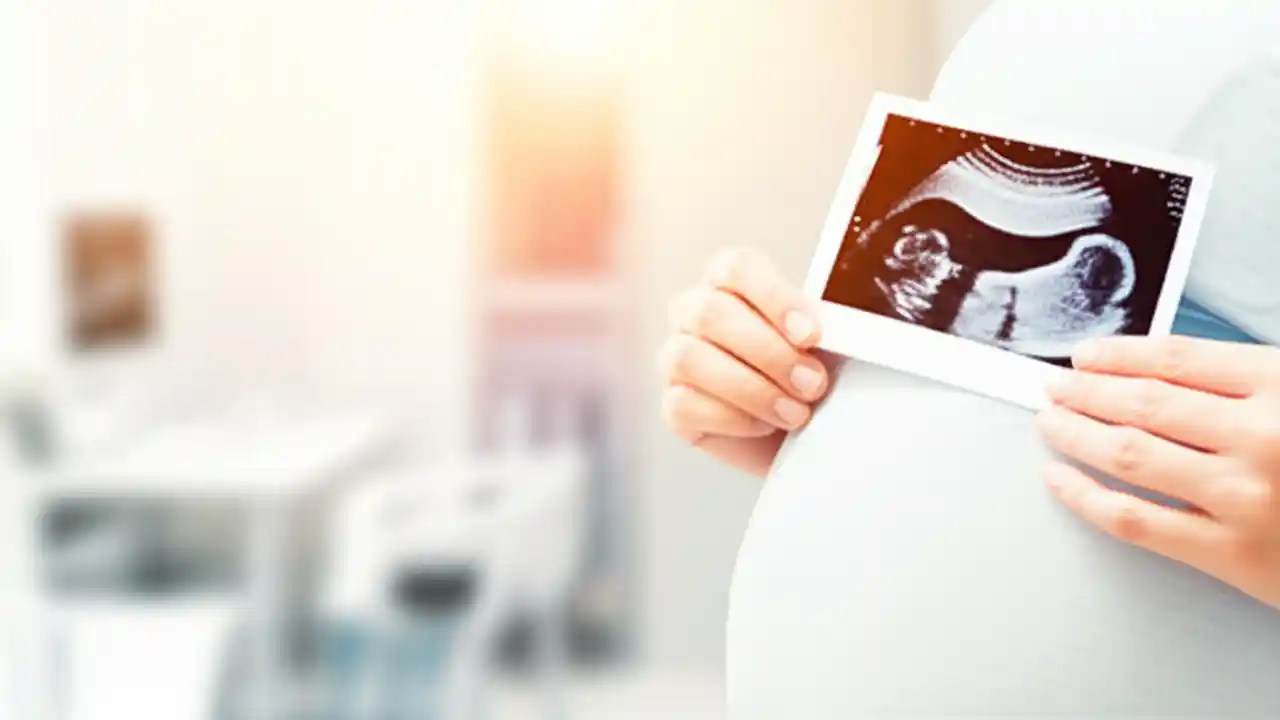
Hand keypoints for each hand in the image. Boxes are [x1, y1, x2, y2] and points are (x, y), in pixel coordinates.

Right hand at [658, 248, 829, 477]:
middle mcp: (694, 312)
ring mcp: (676, 357)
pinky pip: (684, 404)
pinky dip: (732, 418)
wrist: (803, 437)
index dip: (774, 298)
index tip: (811, 335)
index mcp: (729, 283)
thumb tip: (844, 329)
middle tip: (813, 383)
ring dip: (751, 389)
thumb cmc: (810, 378)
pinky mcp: (673, 404)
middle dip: (769, 352)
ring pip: (690, 358)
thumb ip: (827, 328)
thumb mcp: (827, 346)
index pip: (735, 267)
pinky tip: (764, 426)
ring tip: (795, 413)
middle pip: (711, 312)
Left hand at [1036, 335, 1279, 608]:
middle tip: (1052, 385)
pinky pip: (1136, 522)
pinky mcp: (1233, 555)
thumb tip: (1166, 369)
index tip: (1086, 356)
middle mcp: (1260, 438)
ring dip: (1074, 434)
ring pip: (1127, 455)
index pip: (1176, 359)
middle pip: (1143, 403)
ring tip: (1049, 422)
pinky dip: (1086, 499)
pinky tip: (1060, 481)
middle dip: (1085, 391)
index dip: (1119, 354)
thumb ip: (1256, 380)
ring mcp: (1243, 498)